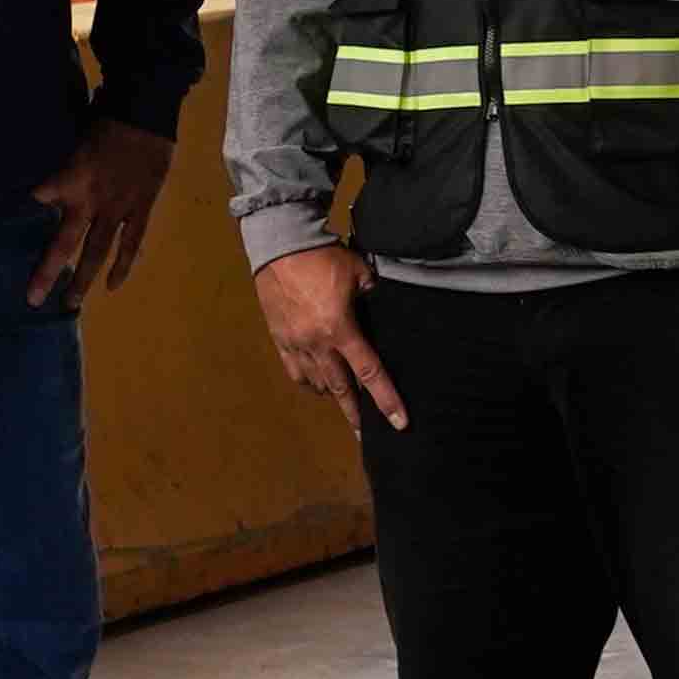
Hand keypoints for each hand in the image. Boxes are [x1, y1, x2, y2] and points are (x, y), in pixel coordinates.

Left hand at [27, 117, 176, 306]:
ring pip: (97, 251)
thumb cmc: (104, 122)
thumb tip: (38, 189)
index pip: (38, 204)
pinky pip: (131, 243)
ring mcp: (116, 209)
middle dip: (48, 272)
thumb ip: (57, 170)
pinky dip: (123, 265)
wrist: (144, 114)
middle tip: (34, 298)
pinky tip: (113, 286)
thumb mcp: (70, 142)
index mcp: (68, 181)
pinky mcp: (140, 209)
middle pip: (64, 243)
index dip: (21, 218)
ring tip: (71, 303)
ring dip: (83, 279)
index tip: (1, 232)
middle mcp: (89, 201)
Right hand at [254, 244, 407, 429]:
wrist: (280, 244)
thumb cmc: (321, 256)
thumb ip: (373, 294)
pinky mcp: (279, 337)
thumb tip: (380, 306)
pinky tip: (316, 382)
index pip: (369, 372)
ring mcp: (294, 342)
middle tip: (367, 434)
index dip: (386, 399)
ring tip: (344, 400)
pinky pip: (294, 369)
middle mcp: (316, 343)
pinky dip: (308, 380)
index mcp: (339, 329)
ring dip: (332, 393)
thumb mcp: (359, 272)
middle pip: (340, 388)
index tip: (399, 422)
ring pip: (316, 382)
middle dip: (355, 414)